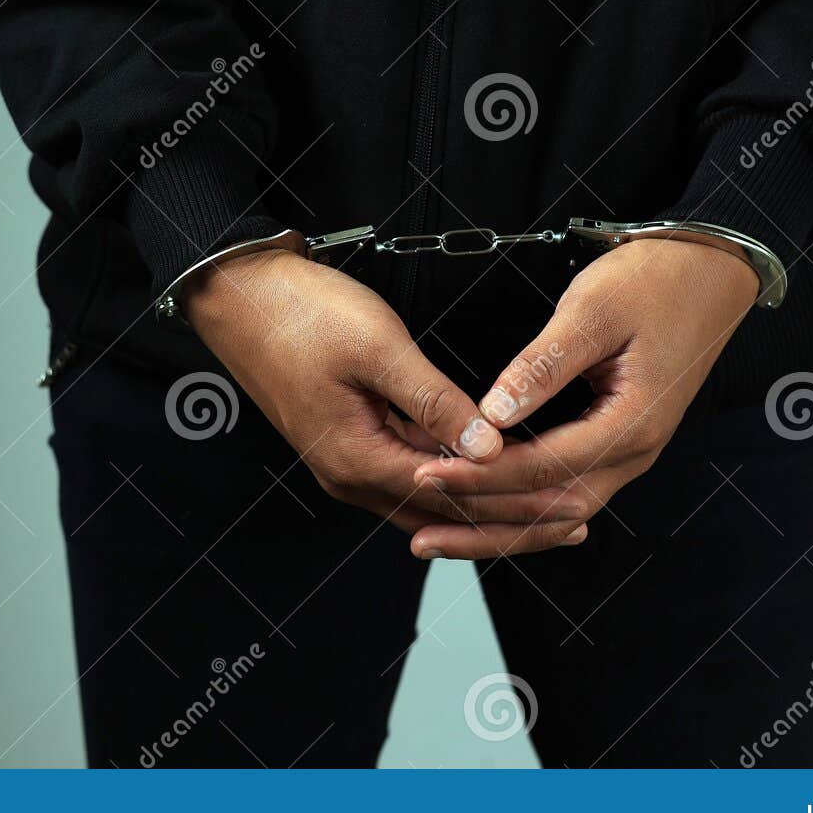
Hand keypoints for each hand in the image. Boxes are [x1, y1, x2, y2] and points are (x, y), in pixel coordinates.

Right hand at [184, 248, 591, 547]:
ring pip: (429, 500)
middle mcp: (351, 475)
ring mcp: (346, 461)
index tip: (571, 499)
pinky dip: (455, 479)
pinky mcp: (347, 440)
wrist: (238, 294)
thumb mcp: (378, 350)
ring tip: (546, 502)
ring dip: (486, 502)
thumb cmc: (302, 313)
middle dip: (511, 518)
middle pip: (445, 514)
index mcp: (358, 460)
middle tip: (575, 518)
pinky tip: (488, 470)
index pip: (454, 499)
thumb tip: (490, 446)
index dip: (517, 502)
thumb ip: (436, 402)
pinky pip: (411, 476)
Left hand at [409, 238, 759, 558]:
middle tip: (420, 533)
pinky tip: (485, 509)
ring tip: (440, 535)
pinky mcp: (618, 441)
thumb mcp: (593, 311)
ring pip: (560, 510)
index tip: (427, 473)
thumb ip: (543, 365)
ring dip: (501, 525)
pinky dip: (524, 505)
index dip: (481, 477)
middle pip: (551, 510)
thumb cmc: (655, 282)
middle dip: (483, 524)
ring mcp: (629, 451)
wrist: (711, 272)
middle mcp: (635, 451)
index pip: (544, 468)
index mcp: (632, 423)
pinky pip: (568, 488)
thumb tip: (492, 412)